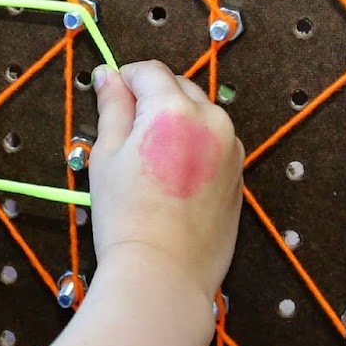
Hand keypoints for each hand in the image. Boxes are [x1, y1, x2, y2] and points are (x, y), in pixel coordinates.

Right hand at [89, 61, 242, 320]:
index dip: (125, 79)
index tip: (111, 98)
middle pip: (178, 87)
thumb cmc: (125, 215)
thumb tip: (108, 75)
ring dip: (177, 120)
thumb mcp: (106, 155)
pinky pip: (215, 141)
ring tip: (152, 158)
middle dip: (153, 98)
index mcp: (174, 109)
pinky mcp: (239, 174)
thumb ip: (112, 107)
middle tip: (127, 133)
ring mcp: (231, 147)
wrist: (163, 274)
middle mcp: (211, 119)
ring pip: (200, 114)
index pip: (149, 71)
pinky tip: (174, 176)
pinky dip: (195, 144)